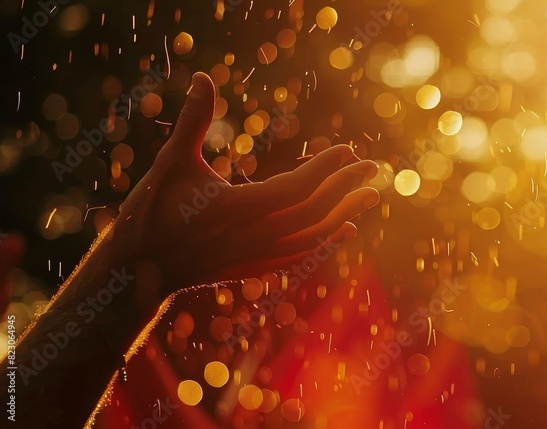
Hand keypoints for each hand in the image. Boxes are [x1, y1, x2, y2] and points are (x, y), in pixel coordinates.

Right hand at [110, 72, 378, 294]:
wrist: (136, 272)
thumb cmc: (151, 213)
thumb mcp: (170, 162)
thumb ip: (192, 121)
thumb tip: (203, 77)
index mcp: (235, 208)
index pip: (295, 189)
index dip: (324, 170)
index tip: (346, 151)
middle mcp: (252, 236)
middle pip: (313, 212)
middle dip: (345, 188)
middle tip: (371, 166)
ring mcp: (256, 256)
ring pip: (313, 237)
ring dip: (345, 214)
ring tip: (370, 195)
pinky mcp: (255, 268)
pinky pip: (302, 256)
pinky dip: (328, 242)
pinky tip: (346, 229)